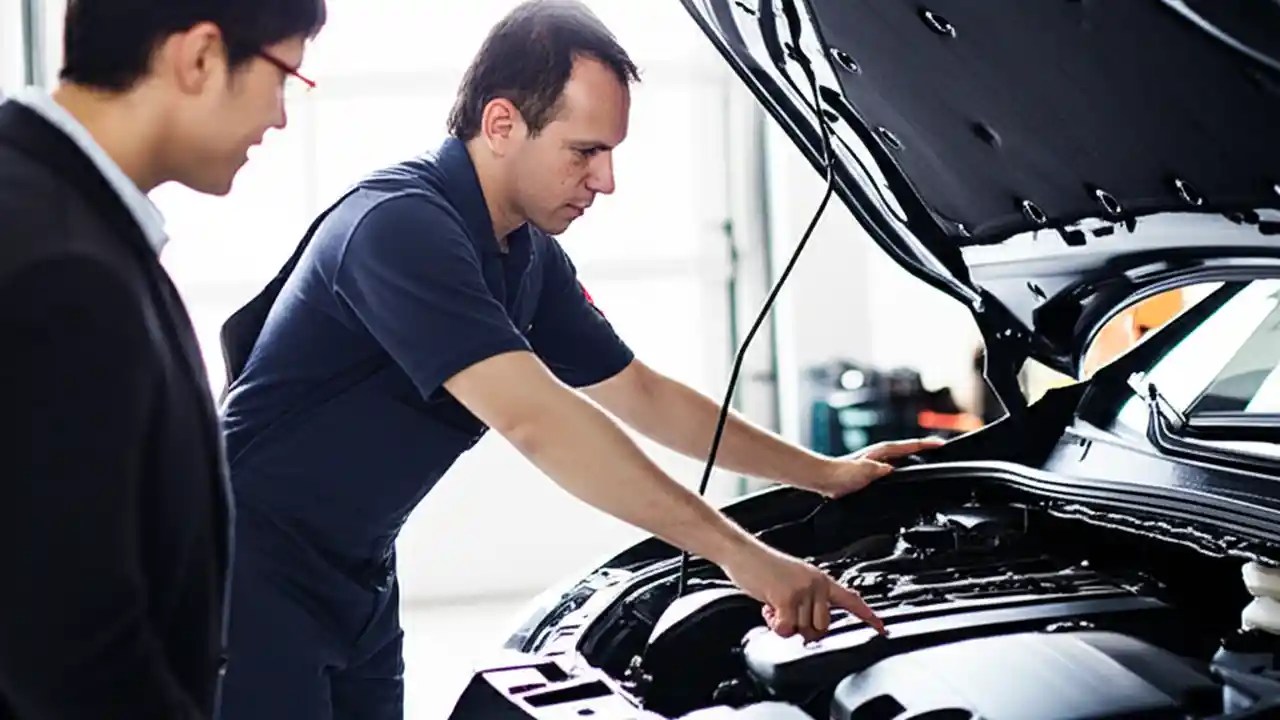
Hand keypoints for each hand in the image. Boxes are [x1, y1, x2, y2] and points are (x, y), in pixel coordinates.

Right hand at [720, 544, 885, 641]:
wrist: (743, 553)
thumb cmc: (764, 568)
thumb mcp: (794, 580)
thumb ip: (808, 598)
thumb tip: (812, 626)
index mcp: (821, 579)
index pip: (850, 599)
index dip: (867, 615)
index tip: (882, 628)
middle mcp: (817, 584)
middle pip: (823, 627)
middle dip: (803, 629)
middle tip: (786, 616)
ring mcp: (803, 590)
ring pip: (804, 630)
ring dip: (785, 625)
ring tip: (774, 607)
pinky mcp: (787, 597)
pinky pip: (787, 628)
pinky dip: (775, 626)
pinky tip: (767, 610)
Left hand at [813, 437, 945, 497]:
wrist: (824, 479)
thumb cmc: (839, 473)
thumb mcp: (861, 471)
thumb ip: (877, 470)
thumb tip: (891, 470)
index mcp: (882, 451)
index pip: (910, 445)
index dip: (927, 444)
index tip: (943, 444)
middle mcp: (881, 454)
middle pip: (910, 449)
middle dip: (927, 449)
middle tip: (943, 450)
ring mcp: (878, 462)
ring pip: (904, 458)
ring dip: (917, 458)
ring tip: (932, 461)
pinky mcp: (874, 472)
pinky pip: (897, 469)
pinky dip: (906, 469)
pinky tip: (909, 477)